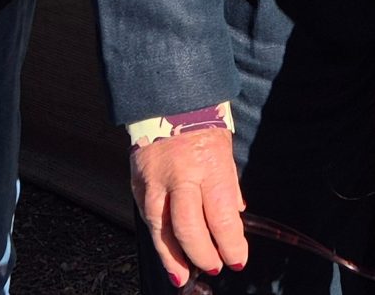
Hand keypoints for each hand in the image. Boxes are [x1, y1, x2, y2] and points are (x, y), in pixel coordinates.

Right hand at [130, 127, 246, 286]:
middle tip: (213, 266)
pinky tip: (166, 251)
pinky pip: (146, 216)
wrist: (167, 98)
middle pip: (188, 226)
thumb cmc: (202, 125)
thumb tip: (233, 219)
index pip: (222, 216)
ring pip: (160, 227)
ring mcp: (154, 179)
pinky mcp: (137, 182)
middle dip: (202, 254)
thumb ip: (228, 188)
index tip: (237, 259)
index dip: (231, 244)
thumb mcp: (224, 153)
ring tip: (182, 275)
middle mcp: (179, 174)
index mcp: (208, 164)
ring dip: (172, 257)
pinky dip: (157, 237)